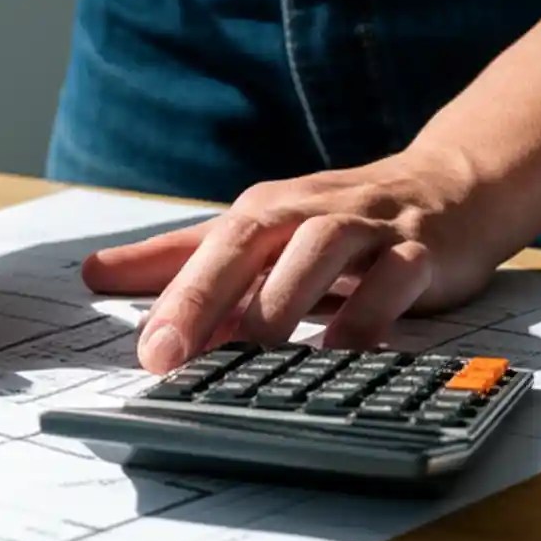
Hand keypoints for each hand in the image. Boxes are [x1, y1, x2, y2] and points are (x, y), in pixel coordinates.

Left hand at [82, 146, 508, 373]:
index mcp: (260, 213)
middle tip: (170, 354)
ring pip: (320, 251)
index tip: (145, 352)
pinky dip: (369, 314)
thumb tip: (93, 273)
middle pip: (247, 242)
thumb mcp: (252, 234)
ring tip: (253, 350)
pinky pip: (394, 280)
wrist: (448, 186)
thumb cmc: (333, 221)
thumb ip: (177, 258)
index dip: (170, 298)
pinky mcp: (419, 252)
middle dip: (203, 296)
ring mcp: (364, 229)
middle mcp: (305, 213)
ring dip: (284, 299)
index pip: (205, 250)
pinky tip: (343, 352)